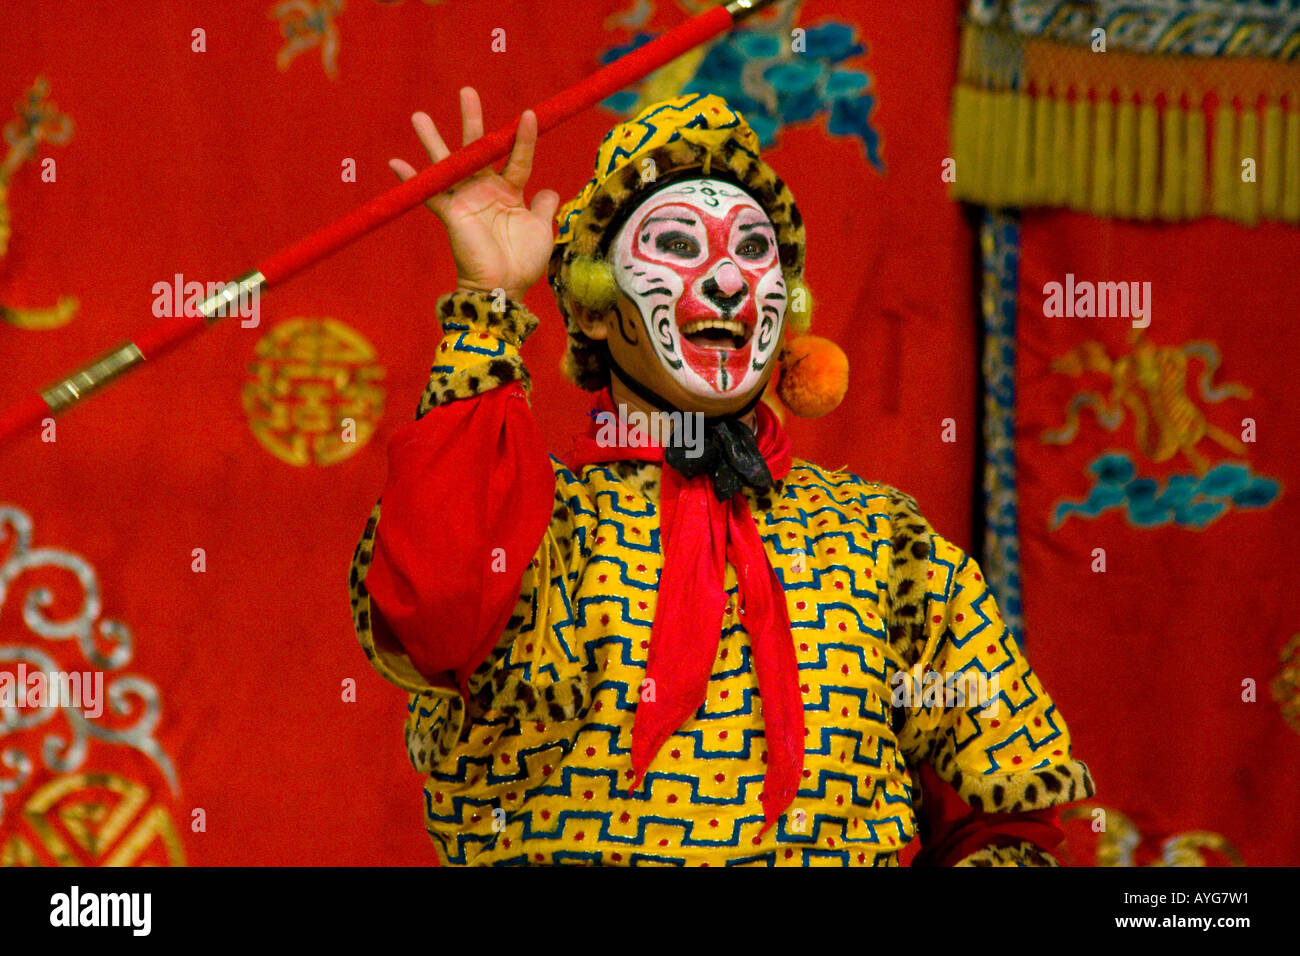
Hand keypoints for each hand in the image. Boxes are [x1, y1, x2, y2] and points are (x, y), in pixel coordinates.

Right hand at [390, 87, 559, 303]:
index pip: (517, 157)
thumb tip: (550, 190)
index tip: (530, 114)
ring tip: (420, 116)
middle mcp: (486, 190)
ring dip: (433, 141)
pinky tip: (395, 163)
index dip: (524, 138)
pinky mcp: (451, 214)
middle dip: (472, 120)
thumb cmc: (523, 262)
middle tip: (467, 91)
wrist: (504, 288)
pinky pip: (429, 193)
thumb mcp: (541, 230)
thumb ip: (544, 207)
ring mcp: (467, 200)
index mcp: (510, 192)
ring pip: (449, 163)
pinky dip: (412, 179)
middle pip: (478, 148)